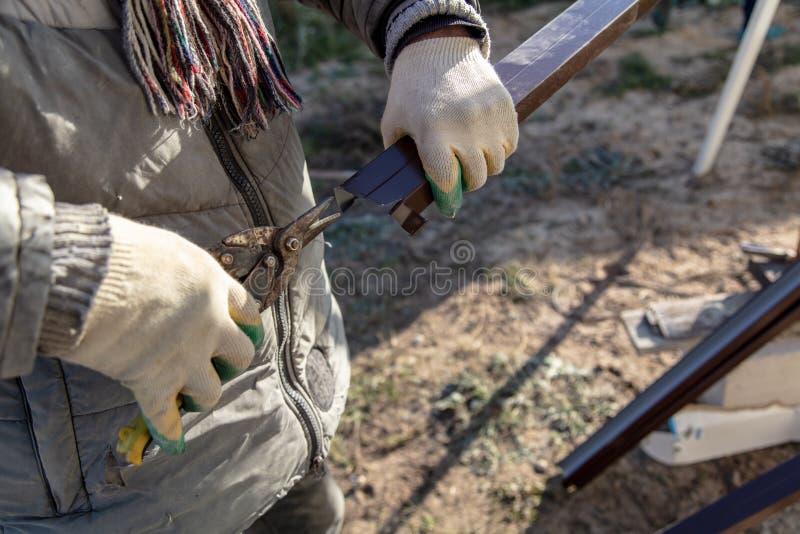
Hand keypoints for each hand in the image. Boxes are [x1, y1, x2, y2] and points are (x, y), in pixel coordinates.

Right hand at [60, 215, 263, 453]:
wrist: (96, 280)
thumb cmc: (122, 252)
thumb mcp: (164, 249)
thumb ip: (177, 270)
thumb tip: (168, 273)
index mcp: (212, 286)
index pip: (246, 309)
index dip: (245, 322)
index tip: (243, 329)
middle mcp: (210, 325)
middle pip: (241, 353)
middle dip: (231, 361)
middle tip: (216, 363)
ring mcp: (187, 358)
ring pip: (211, 391)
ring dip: (202, 395)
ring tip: (189, 396)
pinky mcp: (157, 383)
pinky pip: (166, 416)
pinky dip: (168, 429)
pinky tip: (170, 437)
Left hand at [381, 35, 517, 216]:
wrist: (438, 47)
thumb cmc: (410, 92)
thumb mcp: (393, 124)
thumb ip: (400, 159)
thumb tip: (410, 193)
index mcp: (432, 131)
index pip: (447, 180)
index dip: (448, 198)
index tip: (448, 206)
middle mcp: (464, 127)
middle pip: (476, 178)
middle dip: (466, 183)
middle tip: (457, 177)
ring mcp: (488, 117)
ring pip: (496, 165)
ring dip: (483, 167)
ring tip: (469, 155)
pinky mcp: (505, 107)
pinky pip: (510, 146)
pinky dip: (499, 150)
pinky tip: (483, 140)